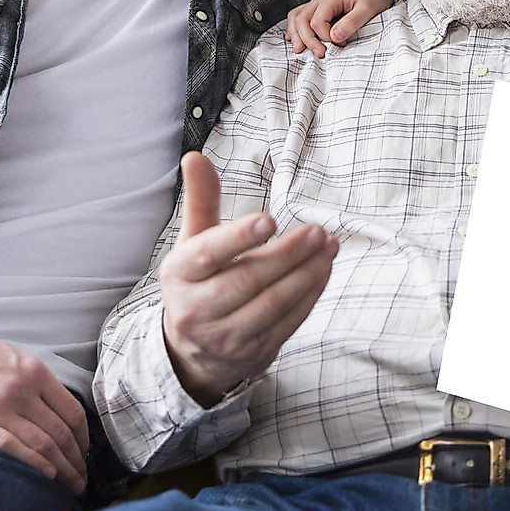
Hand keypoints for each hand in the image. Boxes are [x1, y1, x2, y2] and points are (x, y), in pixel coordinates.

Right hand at [0, 310, 88, 493]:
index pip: (72, 412)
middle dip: (76, 462)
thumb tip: (57, 417)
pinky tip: (43, 477)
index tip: (84, 456)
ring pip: (40, 444)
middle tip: (81, 481)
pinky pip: (7, 447)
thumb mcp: (13, 359)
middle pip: (60, 433)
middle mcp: (19, 389)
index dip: (84, 440)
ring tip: (68, 487)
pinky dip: (30, 464)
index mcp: (34, 372)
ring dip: (60, 470)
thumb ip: (35, 385)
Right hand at [159, 152, 338, 405]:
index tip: (269, 219)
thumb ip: (200, 200)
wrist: (191, 351)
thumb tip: (194, 156)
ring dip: (306, 274)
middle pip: (247, 280)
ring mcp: (225, 337)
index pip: (208, 254)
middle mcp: (196, 309)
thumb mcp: (192, 242)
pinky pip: (286, 324)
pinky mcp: (252, 354)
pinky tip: (323, 270)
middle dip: (287, 254)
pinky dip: (309, 296)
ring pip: (271, 305)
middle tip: (318, 231)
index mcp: (179, 275)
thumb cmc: (199, 281)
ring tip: (329, 247)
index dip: (238, 237)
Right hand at [285, 0, 394, 56]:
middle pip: (301, 20)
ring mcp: (316, 3)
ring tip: (300, 50)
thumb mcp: (367, 10)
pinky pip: (298, 17)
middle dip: (307, 40)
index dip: (325, 37)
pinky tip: (297, 40)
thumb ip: (351, 23)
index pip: (317, 22)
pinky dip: (295, 29)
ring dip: (296, 35)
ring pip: (295, 17)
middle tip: (319, 54)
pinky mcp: (316, 9)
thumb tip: (334, 37)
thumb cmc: (372, 0)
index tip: (340, 44)